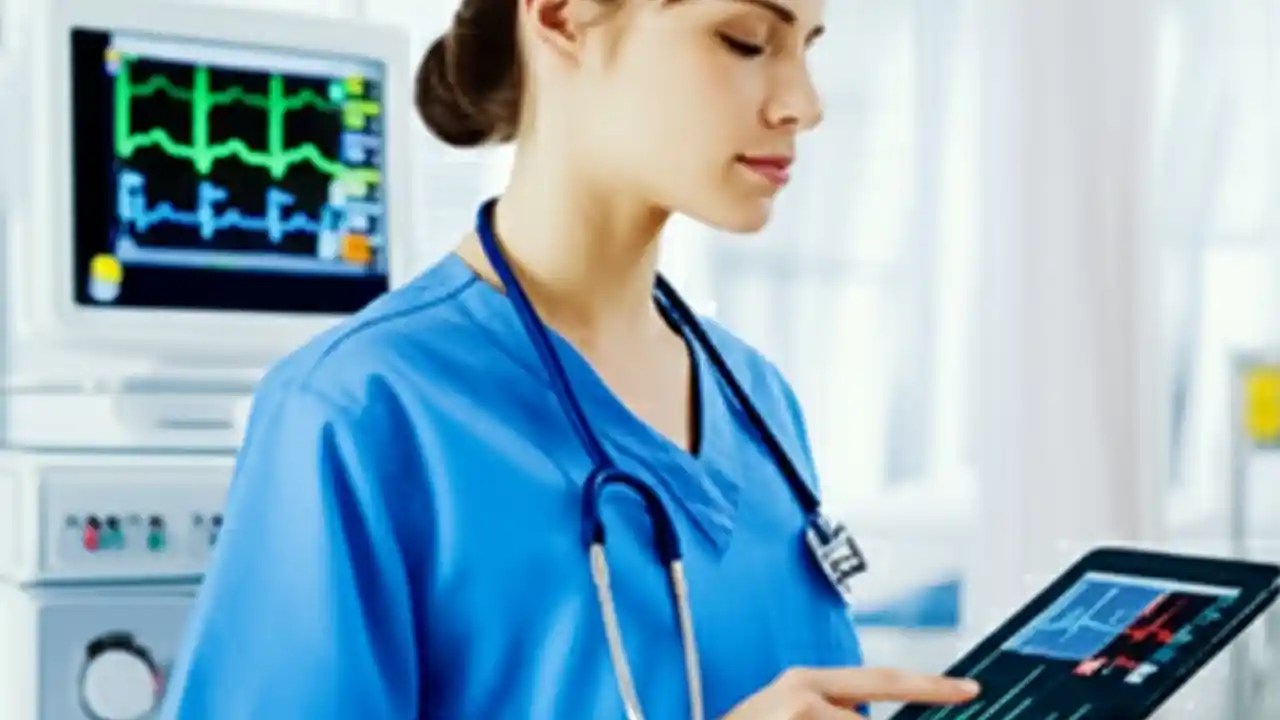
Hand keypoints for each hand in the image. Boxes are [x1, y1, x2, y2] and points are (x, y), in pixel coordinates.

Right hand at [721, 667, 979, 719]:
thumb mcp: (794, 719)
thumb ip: (834, 715)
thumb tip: (866, 714)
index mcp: (809, 682)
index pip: (884, 680)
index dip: (930, 685)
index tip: (969, 689)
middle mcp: (804, 689)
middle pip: (870, 707)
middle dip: (902, 700)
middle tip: (948, 694)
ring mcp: (796, 707)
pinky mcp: (791, 716)